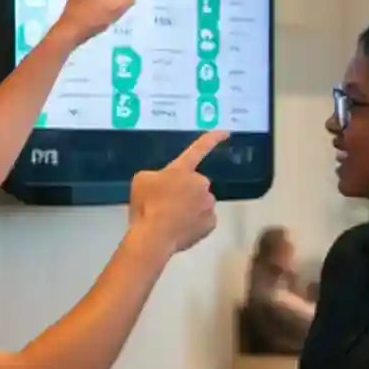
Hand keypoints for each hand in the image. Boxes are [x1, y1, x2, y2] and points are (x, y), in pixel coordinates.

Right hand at [128, 130, 228, 253]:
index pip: (199, 148)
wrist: (154, 237)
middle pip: (194, 185)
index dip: (212, 138)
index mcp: (182, 170)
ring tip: (170, 220)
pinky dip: (194, 224)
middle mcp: (201, 183)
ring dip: (189, 208)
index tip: (227, 132)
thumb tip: (164, 185)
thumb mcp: (142, 181)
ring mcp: (209, 204)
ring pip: (200, 203)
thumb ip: (157, 177)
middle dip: (185, 192)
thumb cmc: (146, 206)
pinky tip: (180, 230)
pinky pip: (203, 220)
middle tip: (166, 205)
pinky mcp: (211, 223)